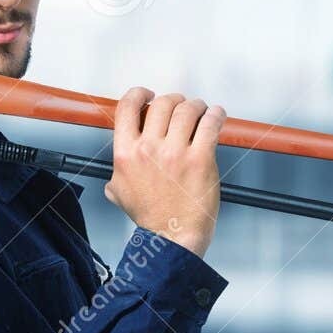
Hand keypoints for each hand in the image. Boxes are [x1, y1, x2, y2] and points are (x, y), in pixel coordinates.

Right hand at [101, 87, 222, 258]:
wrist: (172, 237)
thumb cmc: (151, 218)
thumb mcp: (120, 193)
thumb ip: (117, 175)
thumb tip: (116, 171)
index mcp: (126, 154)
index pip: (127, 108)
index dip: (139, 94)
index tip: (148, 95)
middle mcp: (148, 149)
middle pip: (162, 104)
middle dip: (174, 100)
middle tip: (181, 106)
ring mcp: (175, 153)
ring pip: (186, 109)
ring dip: (196, 106)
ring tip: (200, 111)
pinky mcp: (200, 159)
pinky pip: (210, 124)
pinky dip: (215, 115)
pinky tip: (216, 116)